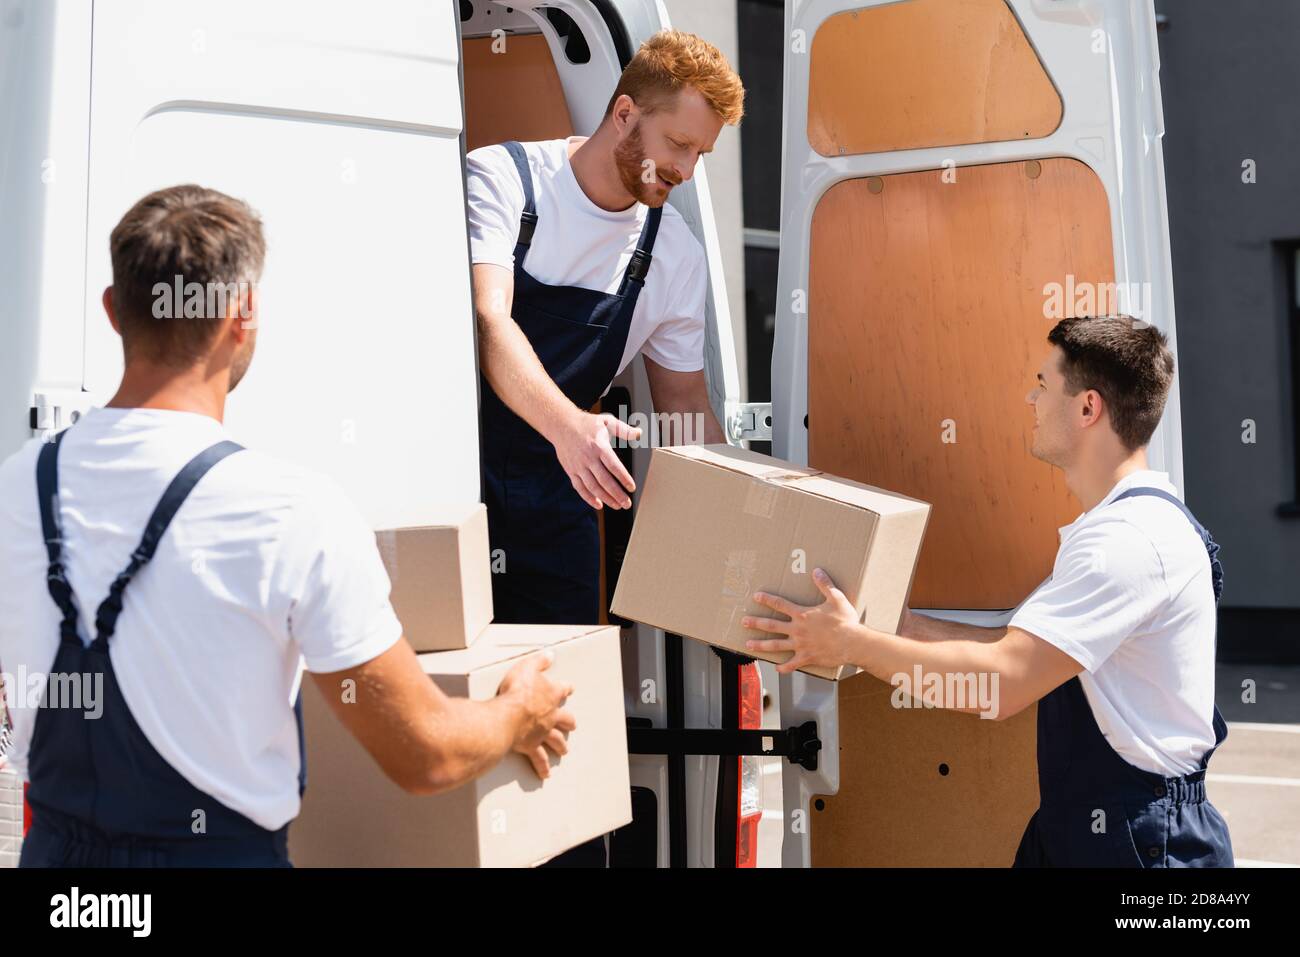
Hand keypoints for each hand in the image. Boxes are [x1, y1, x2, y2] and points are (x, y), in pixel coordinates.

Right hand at [498, 651, 576, 778]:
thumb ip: (539, 661)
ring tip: (564, 751)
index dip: (565, 688)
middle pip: (564, 719)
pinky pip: (539, 759)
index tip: (569, 688)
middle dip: (568, 722)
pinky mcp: (531, 746)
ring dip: (560, 745)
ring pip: (556, 740)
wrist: (508, 715)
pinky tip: (545, 774)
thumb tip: (549, 655)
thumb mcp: (527, 667)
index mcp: (550, 695)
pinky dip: (542, 767)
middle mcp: (550, 715)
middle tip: (572, 725)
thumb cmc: (516, 691)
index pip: (562, 689)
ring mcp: (542, 732)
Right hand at [550, 409, 640, 509]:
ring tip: (617, 506)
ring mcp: (578, 466)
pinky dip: (588, 498)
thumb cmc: (587, 423)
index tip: (632, 488)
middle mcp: (588, 457)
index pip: (613, 466)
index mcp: (598, 446)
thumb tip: (639, 433)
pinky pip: (580, 487)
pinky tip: (599, 505)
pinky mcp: (571, 471)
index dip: (623, 478)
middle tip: (627, 503)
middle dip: (617, 494)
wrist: (561, 424)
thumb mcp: (607, 421)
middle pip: (604, 480)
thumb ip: (624, 430)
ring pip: (592, 486)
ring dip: (605, 498)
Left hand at [742, 568, 861, 674]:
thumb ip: (825, 585)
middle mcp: (798, 629)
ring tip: (748, 645)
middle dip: (756, 623)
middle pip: (771, 625)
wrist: (853, 643)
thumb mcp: (836, 599)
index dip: (767, 599)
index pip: (780, 604)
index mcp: (802, 614)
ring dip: (760, 645)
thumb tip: (816, 571)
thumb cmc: (846, 621)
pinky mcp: (806, 658)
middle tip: (743, 622)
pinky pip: (792, 664)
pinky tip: (776, 668)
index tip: (756, 597)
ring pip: (775, 645)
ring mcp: (800, 645)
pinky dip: (783, 667)